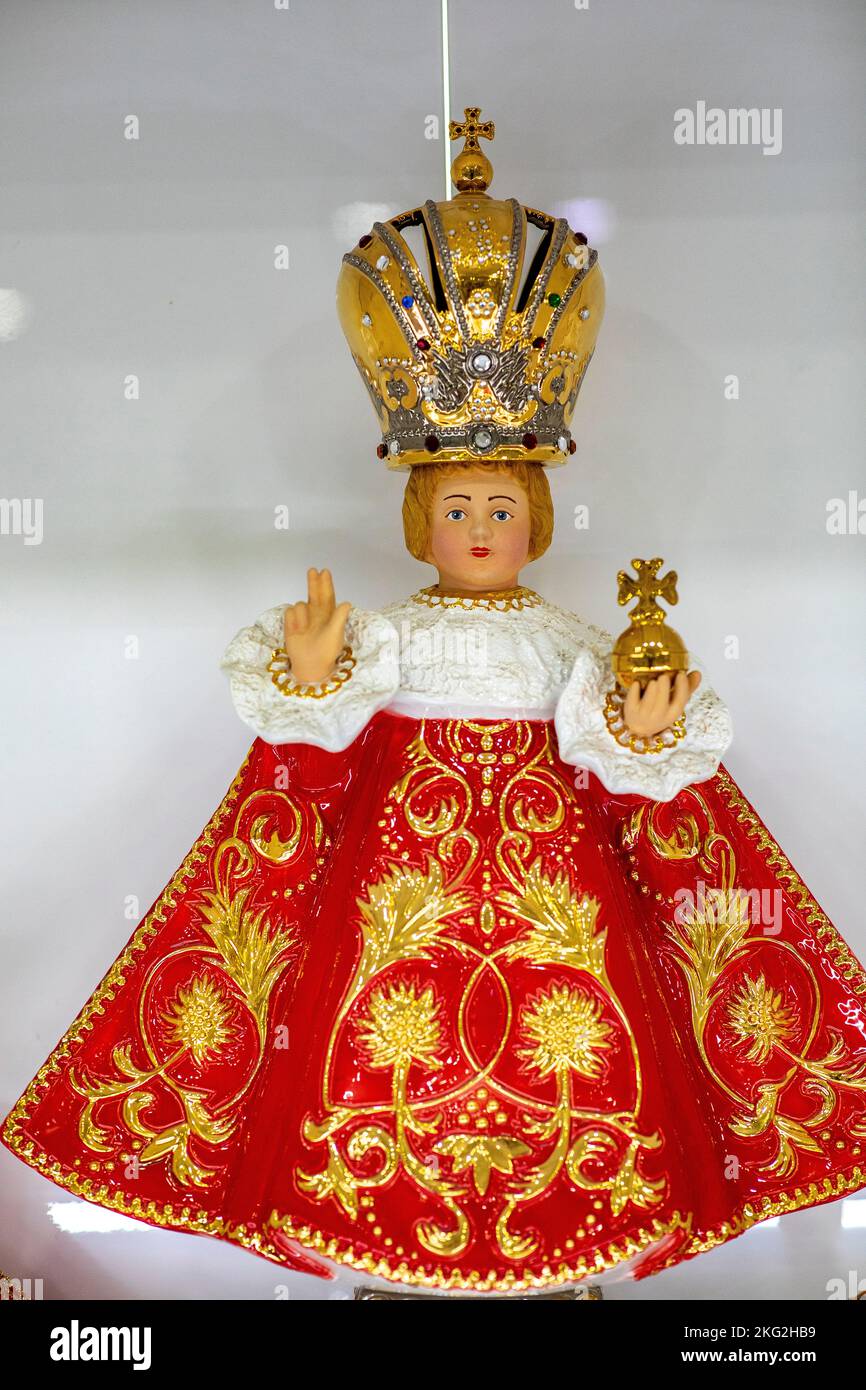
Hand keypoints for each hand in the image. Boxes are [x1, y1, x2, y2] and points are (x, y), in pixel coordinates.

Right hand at [283, 567, 351, 683]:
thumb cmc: (326, 651)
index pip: (328, 595)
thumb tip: (347, 603)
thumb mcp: (335, 634)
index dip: (326, 584)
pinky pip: (290, 612)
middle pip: (314, 593)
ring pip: (300, 604)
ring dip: (302, 615)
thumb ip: (339, 618)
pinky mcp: (291, 623)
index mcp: (329, 615)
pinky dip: (293, 620)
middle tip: (313, 570)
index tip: (324, 571)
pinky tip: (296, 630)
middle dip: (313, 582)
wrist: (310, 665)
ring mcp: (304, 618)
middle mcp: (316, 613)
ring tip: (304, 629)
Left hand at [622, 670, 700, 738]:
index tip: (681, 674)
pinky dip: (634, 691)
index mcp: (672, 714)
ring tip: (653, 680)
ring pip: (648, 702)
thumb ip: (687, 688)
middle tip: (664, 676)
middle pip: (663, 703)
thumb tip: (697, 673)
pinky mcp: (630, 711)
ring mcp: (643, 715)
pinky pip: (632, 700)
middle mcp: (659, 717)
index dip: (682, 688)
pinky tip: (636, 683)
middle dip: (664, 688)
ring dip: (651, 690)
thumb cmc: (659, 711)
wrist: (638, 728)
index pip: (680, 702)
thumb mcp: (674, 703)